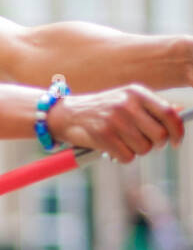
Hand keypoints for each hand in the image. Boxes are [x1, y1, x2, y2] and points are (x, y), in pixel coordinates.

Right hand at [46, 85, 185, 163]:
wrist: (68, 114)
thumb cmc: (103, 109)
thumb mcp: (127, 101)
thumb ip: (152, 107)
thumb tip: (180, 113)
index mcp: (136, 92)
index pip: (168, 113)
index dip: (177, 131)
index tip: (176, 142)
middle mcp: (126, 104)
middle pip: (159, 135)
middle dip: (155, 144)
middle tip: (145, 143)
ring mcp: (114, 120)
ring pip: (144, 149)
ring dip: (136, 150)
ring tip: (123, 142)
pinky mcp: (103, 136)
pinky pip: (127, 157)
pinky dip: (122, 157)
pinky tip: (113, 147)